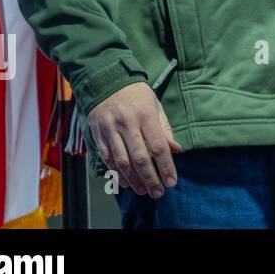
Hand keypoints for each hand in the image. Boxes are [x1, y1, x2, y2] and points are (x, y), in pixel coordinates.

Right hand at [88, 81, 182, 198]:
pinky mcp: (98, 135)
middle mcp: (127, 124)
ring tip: (143, 191)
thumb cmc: (136, 95)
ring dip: (133, 180)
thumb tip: (176, 150)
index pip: (158, 146)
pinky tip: (125, 183)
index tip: (171, 182)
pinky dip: (116, 173)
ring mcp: (110, 130)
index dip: (166, 167)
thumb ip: (164, 129)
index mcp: (146, 115)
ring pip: (122, 162)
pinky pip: (107, 158)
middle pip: (140, 158)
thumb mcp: (155, 106)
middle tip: (158, 192)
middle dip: (150, 178)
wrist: (105, 81)